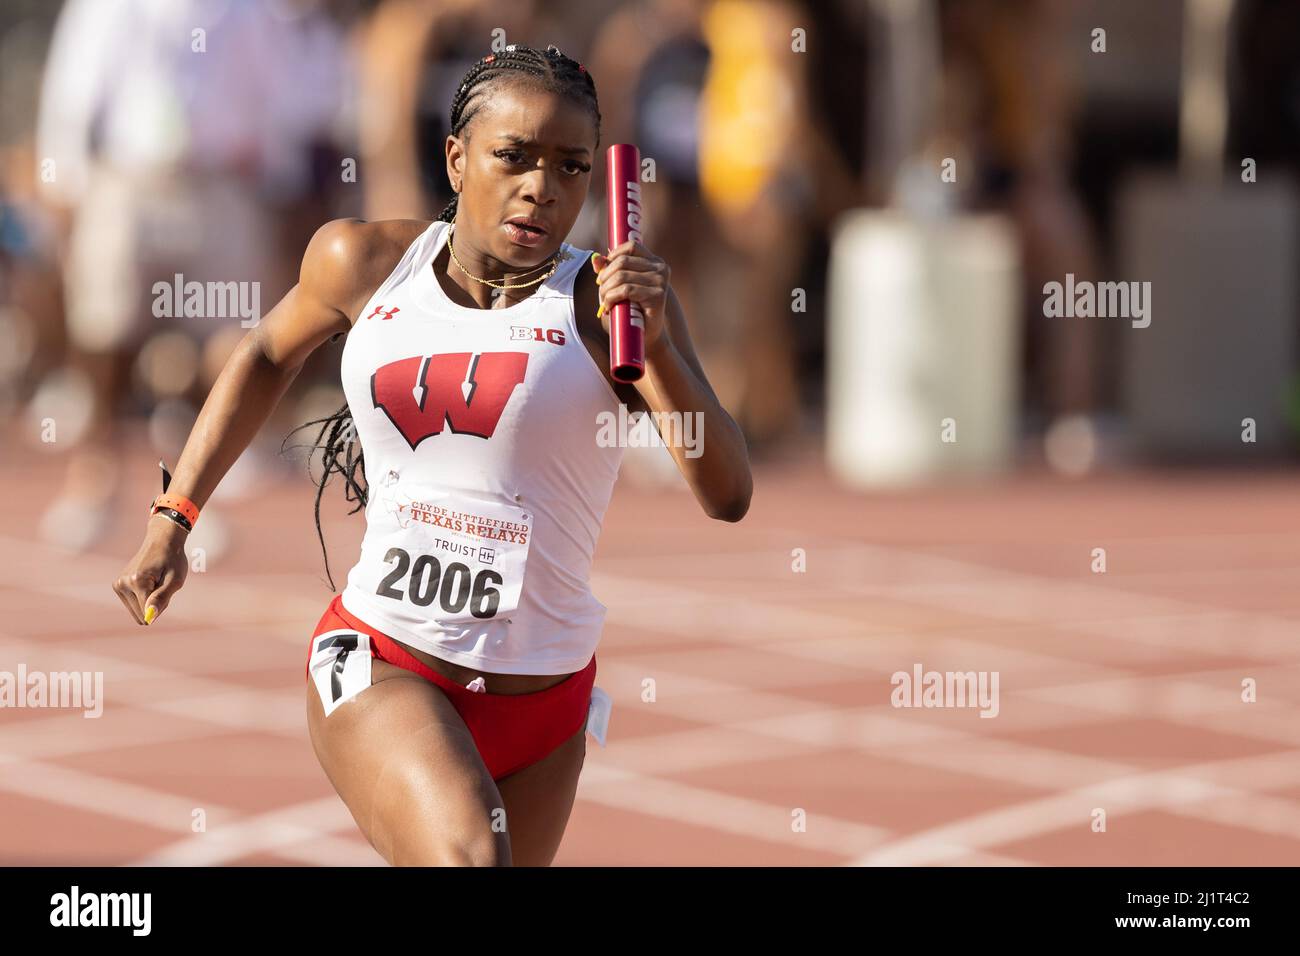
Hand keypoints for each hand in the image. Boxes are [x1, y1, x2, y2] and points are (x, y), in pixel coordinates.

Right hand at [112, 518, 190, 624]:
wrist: (162, 541)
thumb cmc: (173, 560)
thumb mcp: (175, 580)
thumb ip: (162, 599)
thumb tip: (150, 618)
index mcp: (137, 582)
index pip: (148, 612)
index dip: (163, 604)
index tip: (166, 587)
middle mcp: (122, 584)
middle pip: (141, 613)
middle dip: (155, 604)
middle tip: (162, 584)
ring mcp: (118, 585)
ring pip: (137, 610)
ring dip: (150, 600)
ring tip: (156, 582)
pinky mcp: (117, 585)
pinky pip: (133, 604)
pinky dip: (144, 597)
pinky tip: (149, 581)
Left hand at [591, 239, 669, 354]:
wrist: (646, 337)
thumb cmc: (631, 311)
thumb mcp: (618, 288)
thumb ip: (609, 271)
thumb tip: (595, 258)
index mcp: (654, 262)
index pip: (631, 247)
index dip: (613, 256)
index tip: (603, 272)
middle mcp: (661, 269)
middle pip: (622, 262)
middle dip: (605, 276)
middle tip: (600, 290)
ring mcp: (661, 281)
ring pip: (621, 276)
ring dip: (606, 290)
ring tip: (604, 301)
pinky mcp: (657, 296)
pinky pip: (626, 290)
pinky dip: (611, 298)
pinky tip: (608, 307)